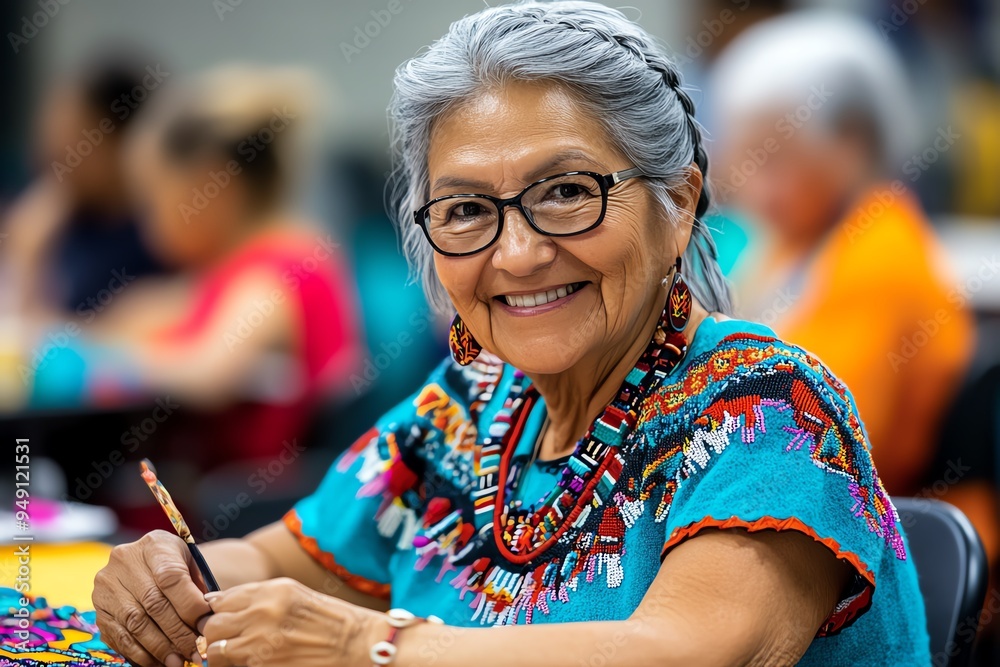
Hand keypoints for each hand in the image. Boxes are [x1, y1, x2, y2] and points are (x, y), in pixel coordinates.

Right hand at [92, 530, 212, 666]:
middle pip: (153, 603)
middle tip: (196, 652)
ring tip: (179, 662)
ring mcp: (107, 586)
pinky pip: (120, 636)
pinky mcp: (99, 609)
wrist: (148, 563)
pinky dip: (140, 654)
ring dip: (160, 648)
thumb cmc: (176, 565)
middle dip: (178, 633)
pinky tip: (158, 662)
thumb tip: (207, 619)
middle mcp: (124, 562)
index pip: (171, 577)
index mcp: (154, 545)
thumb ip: (199, 587)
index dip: (189, 605)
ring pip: (135, 623)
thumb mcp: (191, 564)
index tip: (205, 625)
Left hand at [203, 577, 383, 666]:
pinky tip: (248, 661)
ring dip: (220, 652)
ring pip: (215, 649)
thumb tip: (219, 602)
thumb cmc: (328, 619)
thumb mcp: (293, 594)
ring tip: (235, 653)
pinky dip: (233, 665)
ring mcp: (260, 642)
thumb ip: (258, 596)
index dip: (217, 611)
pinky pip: (231, 666)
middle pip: (212, 625)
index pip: (220, 600)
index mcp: (271, 591)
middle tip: (226, 638)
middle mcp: (262, 613)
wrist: (354, 644)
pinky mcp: (261, 665)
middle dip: (214, 633)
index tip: (221, 618)